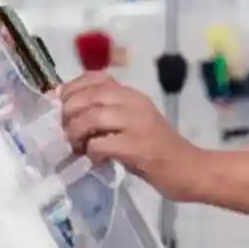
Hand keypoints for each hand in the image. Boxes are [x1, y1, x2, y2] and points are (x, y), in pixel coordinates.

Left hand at [58, 71, 206, 201]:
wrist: (189, 169)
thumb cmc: (158, 149)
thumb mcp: (134, 123)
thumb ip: (109, 114)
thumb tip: (71, 113)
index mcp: (134, 96)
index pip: (98, 77)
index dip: (73, 87)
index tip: (59, 102)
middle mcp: (136, 104)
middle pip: (91, 95)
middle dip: (69, 111)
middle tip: (64, 130)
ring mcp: (138, 125)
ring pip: (93, 117)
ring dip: (76, 132)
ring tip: (76, 146)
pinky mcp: (138, 148)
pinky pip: (101, 144)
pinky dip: (90, 152)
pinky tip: (94, 159)